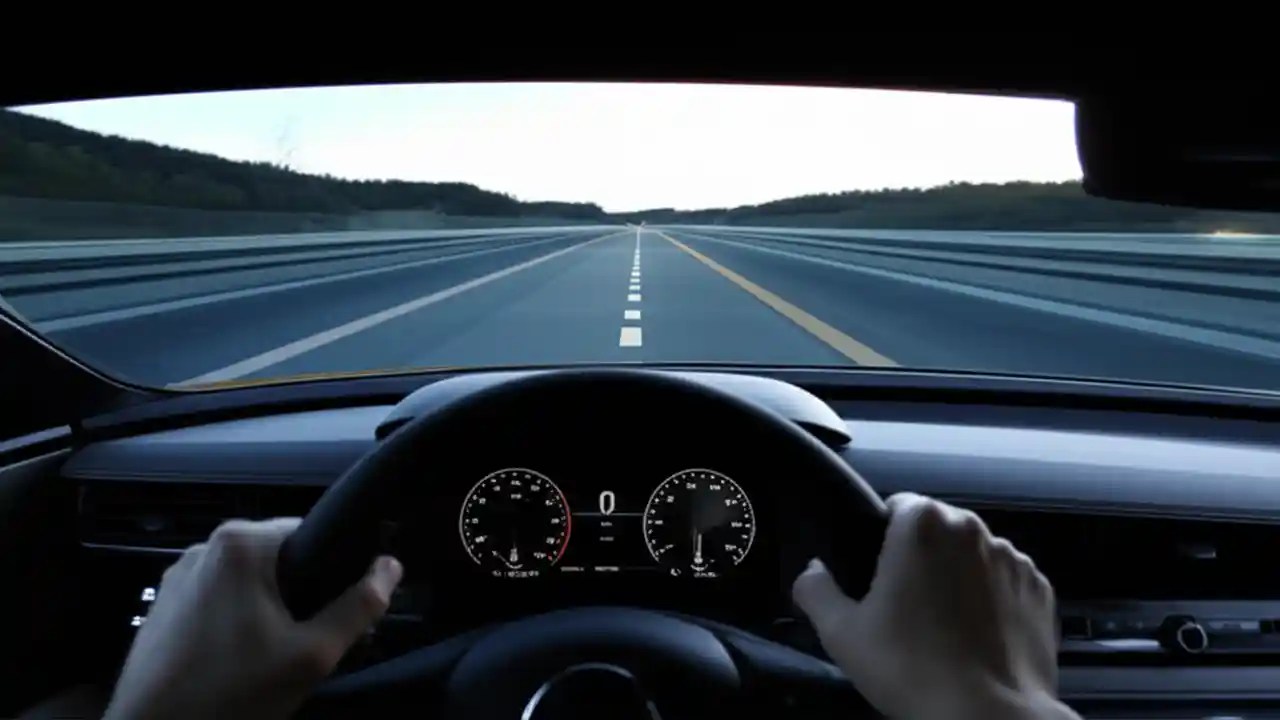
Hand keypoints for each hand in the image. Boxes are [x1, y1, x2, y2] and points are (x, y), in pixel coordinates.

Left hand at [103, 518, 402, 719]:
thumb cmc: (232, 695)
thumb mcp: (312, 655)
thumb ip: (360, 606)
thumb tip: (390, 566)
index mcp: (240, 542)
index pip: (309, 532)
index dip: (331, 570)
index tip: (333, 612)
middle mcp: (203, 547)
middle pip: (277, 559)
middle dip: (298, 595)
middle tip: (306, 644)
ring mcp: (177, 576)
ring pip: (247, 582)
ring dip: (267, 610)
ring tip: (270, 659)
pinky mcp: (162, 605)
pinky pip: (217, 600)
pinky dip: (235, 623)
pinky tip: (237, 663)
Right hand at [792, 493, 1077, 719]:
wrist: (990, 717)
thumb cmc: (912, 670)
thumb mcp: (842, 633)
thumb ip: (816, 590)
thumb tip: (812, 572)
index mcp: (922, 524)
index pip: (896, 506)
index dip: (882, 539)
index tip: (879, 577)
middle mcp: (973, 529)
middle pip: (937, 529)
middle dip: (922, 557)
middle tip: (906, 607)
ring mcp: (1014, 559)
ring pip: (973, 555)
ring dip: (958, 576)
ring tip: (945, 626)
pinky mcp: (1042, 590)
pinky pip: (1006, 582)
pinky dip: (992, 599)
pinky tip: (978, 635)